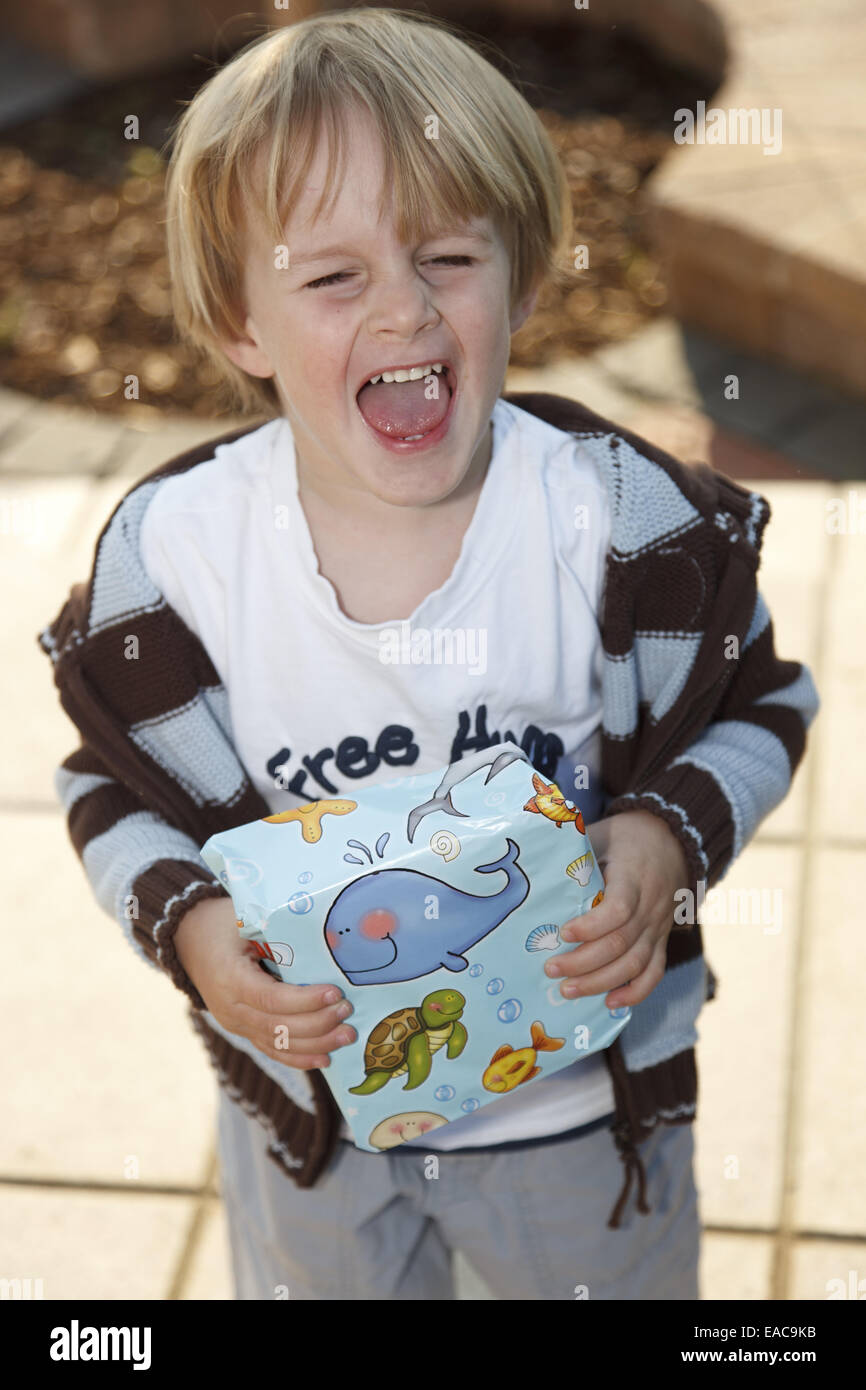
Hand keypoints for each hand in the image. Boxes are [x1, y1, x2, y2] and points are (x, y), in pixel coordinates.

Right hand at [173, 895, 355, 1068]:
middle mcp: (230, 1008)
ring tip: (346, 1036)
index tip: (334, 994)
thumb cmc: (225, 924)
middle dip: (317, 1024)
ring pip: (277, 1044)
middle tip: (348, 1013)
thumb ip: (279, 937)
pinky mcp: (243, 1030)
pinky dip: (298, 1057)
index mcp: (230, 978)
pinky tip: (325, 1058)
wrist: (192, 939)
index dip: (304, 1001)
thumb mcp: (248, 922)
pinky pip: (271, 1049)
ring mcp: (235, 1023)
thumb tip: (327, 945)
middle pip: (277, 1027)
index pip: (271, 998)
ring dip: (315, 1044)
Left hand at [545, 810, 689, 1008]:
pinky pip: (654, 971)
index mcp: (634, 878)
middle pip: (621, 944)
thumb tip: (532, 865)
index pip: (618, 909)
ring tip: (567, 990)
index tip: (563, 933)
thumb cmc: (624, 838)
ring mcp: (658, 926)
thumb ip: (575, 853)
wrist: (670, 839)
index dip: (591, 926)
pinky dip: (635, 992)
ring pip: (635, 963)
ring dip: (601, 982)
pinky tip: (610, 1003)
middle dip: (583, 962)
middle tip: (551, 969)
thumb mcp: (600, 836)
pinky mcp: (661, 939)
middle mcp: (650, 907)